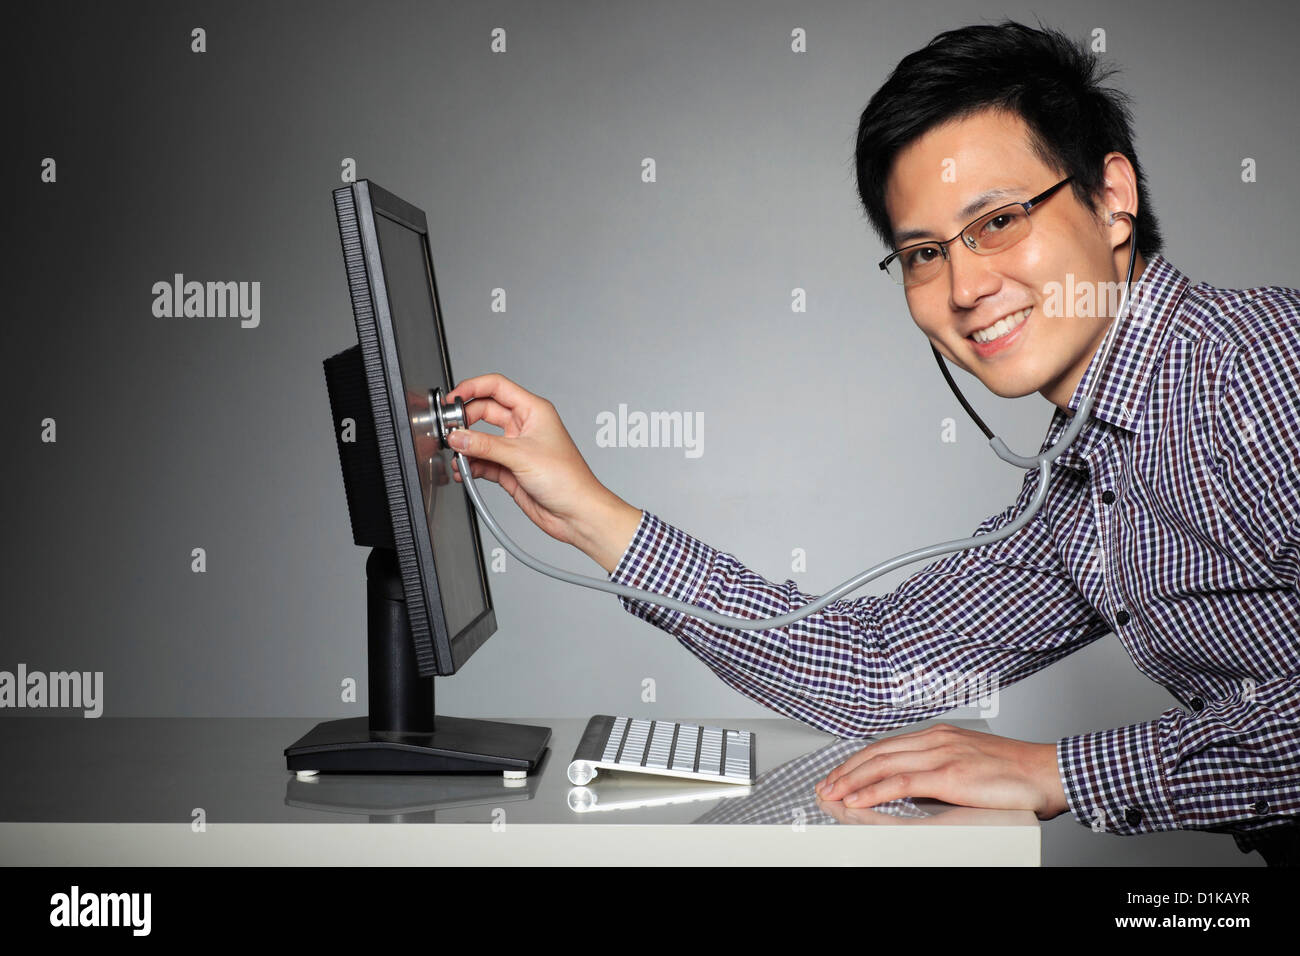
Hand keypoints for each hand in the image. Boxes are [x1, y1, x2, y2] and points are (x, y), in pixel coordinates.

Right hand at [443, 373, 622, 549]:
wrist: (576, 513)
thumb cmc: (568, 479)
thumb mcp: (521, 455)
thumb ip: (485, 445)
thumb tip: (458, 437)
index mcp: (533, 411)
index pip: (497, 387)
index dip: (473, 388)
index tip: (453, 399)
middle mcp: (524, 427)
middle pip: (484, 412)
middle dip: (465, 421)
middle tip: (450, 431)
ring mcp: (516, 449)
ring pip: (481, 439)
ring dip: (467, 447)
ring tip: (458, 456)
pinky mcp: (510, 470)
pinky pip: (483, 462)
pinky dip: (471, 466)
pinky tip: (465, 472)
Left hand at [813, 723, 1068, 819]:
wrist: (1049, 773)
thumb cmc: (1018, 774)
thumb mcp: (971, 765)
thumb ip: (943, 772)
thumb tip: (918, 790)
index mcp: (940, 735)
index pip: (887, 746)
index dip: (859, 761)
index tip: (840, 774)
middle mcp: (936, 739)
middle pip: (877, 753)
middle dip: (846, 770)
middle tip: (825, 785)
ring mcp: (941, 755)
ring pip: (882, 766)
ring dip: (851, 782)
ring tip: (832, 794)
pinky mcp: (948, 775)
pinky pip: (900, 783)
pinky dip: (873, 792)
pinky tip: (857, 801)